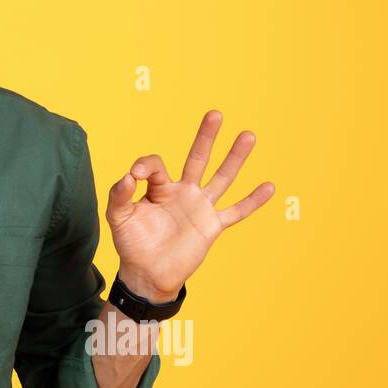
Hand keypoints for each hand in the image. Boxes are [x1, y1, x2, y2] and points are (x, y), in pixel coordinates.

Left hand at [106, 109, 273, 301]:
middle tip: (215, 114)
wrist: (147, 274)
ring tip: (248, 135)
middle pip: (197, 158)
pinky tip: (269, 187)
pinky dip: (252, 201)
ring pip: (221, 178)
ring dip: (234, 158)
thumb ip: (119, 195)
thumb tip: (128, 176)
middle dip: (205, 137)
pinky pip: (236, 211)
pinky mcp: (212, 226)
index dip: (147, 165)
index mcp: (159, 188)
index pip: (157, 165)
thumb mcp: (118, 217)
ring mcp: (200, 208)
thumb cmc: (131, 244)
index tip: (136, 175)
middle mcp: (183, 192)